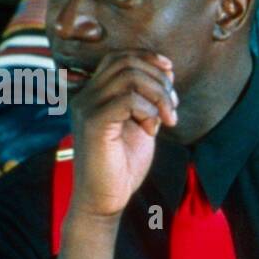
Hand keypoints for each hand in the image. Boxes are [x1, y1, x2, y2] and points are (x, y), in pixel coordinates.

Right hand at [56, 51, 177, 258]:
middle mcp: (86, 96)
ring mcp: (87, 108)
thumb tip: (166, 71)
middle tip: (172, 108)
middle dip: (159, 80)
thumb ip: (148, 99)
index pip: (119, 57)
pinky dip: (148, 110)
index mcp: (95, 94)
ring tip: (166, 120)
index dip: (148, 58)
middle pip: (126, 62)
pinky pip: (127, 99)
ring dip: (158, 95)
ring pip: (129, 77)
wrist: (105, 200)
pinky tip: (152, 130)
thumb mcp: (141, 124)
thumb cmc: (123, 166)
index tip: (171, 73)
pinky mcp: (93, 124)